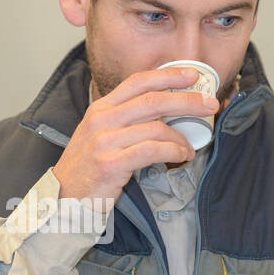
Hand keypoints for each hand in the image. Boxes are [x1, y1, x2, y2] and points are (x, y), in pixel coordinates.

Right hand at [53, 67, 219, 203]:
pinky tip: (181, 156)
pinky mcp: (111, 163)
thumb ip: (125, 121)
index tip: (192, 75)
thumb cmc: (87, 170)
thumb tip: (165, 113)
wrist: (63, 199)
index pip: (138, 82)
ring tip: (190, 147)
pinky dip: (173, 151)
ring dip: (181, 136)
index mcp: (100, 108)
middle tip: (210, 105)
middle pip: (152, 100)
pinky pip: (152, 150)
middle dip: (187, 100)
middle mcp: (101, 119)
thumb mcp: (100, 136)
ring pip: (156, 126)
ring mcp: (104, 141)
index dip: (168, 75)